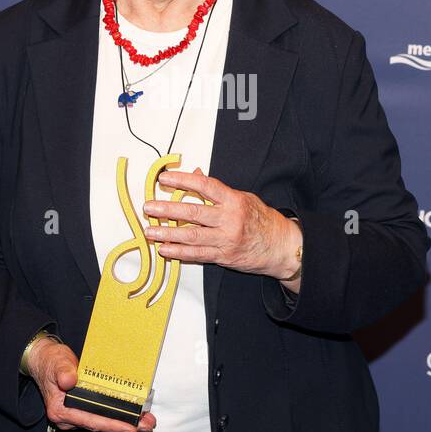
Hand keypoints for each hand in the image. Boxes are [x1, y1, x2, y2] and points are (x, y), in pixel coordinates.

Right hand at [27, 336, 156, 431]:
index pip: (90, 420)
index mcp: (60, 410)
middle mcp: (68, 417)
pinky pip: (102, 416)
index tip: (129, 427)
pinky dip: (118, 416)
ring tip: (146, 421)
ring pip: (103, 422)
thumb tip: (69, 380)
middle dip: (124, 426)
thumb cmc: (51, 362)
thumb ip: (63, 371)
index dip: (111, 425)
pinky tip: (133, 414)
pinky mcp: (83, 410)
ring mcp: (76, 415)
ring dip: (124, 422)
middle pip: (100, 425)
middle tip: (147, 425)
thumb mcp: (57, 362)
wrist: (45, 361)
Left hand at [142, 168, 302, 282]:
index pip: (204, 186)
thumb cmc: (262, 220)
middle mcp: (229, 220)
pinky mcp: (223, 256)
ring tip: (150, 231)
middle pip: (193, 212)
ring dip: (168, 233)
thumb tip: (194, 175)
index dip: (183, 181)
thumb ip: (218, 191)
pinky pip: (197, 255)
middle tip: (149, 207)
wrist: (281, 247)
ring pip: (192, 236)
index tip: (164, 178)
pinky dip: (179, 252)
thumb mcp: (243, 198)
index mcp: (234, 201)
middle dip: (168, 210)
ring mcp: (226, 239)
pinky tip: (164, 249)